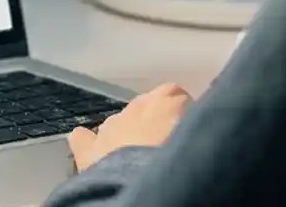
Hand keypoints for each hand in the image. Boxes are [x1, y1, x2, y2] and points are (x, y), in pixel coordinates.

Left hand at [67, 82, 192, 171]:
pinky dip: (90, 143)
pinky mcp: (87, 147)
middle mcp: (136, 107)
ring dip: (128, 136)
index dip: (185, 114)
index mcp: (168, 100)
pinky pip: (84, 137)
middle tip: (167, 150)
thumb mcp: (201, 140)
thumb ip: (196, 127)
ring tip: (140, 162)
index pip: (179, 97)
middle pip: (148, 109)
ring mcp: (109, 125)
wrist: (140, 187)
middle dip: (155, 124)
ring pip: (119, 123)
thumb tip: (194, 129)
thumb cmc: (178, 162)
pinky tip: (98, 154)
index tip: (190, 131)